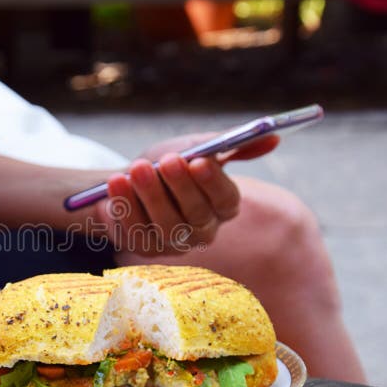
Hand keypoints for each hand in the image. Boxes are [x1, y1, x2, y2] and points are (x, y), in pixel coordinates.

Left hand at [94, 132, 278, 255]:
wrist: (128, 178)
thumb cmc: (167, 162)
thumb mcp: (195, 147)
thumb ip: (228, 143)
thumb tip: (272, 136)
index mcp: (222, 206)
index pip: (226, 199)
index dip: (213, 182)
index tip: (199, 160)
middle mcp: (203, 230)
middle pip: (196, 214)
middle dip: (178, 186)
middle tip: (165, 161)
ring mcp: (173, 243)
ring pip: (164, 225)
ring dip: (148, 196)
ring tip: (133, 170)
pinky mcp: (145, 249)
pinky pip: (135, 233)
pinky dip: (124, 209)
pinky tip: (114, 188)